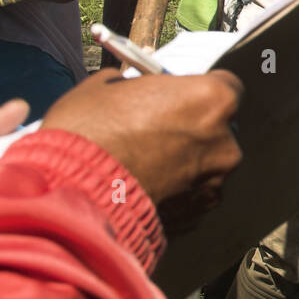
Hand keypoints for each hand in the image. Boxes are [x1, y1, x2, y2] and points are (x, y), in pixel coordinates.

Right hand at [41, 69, 243, 204]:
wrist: (71, 192)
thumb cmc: (87, 132)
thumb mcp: (107, 87)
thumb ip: (139, 86)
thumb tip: (136, 86)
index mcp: (211, 99)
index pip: (227, 86)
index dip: (201, 90)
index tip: (183, 95)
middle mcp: (224, 141)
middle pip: (219, 127)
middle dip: (194, 126)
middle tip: (159, 129)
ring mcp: (215, 180)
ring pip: (207, 162)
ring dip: (186, 161)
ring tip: (147, 162)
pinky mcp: (200, 212)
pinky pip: (195, 193)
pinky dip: (178, 190)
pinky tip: (147, 185)